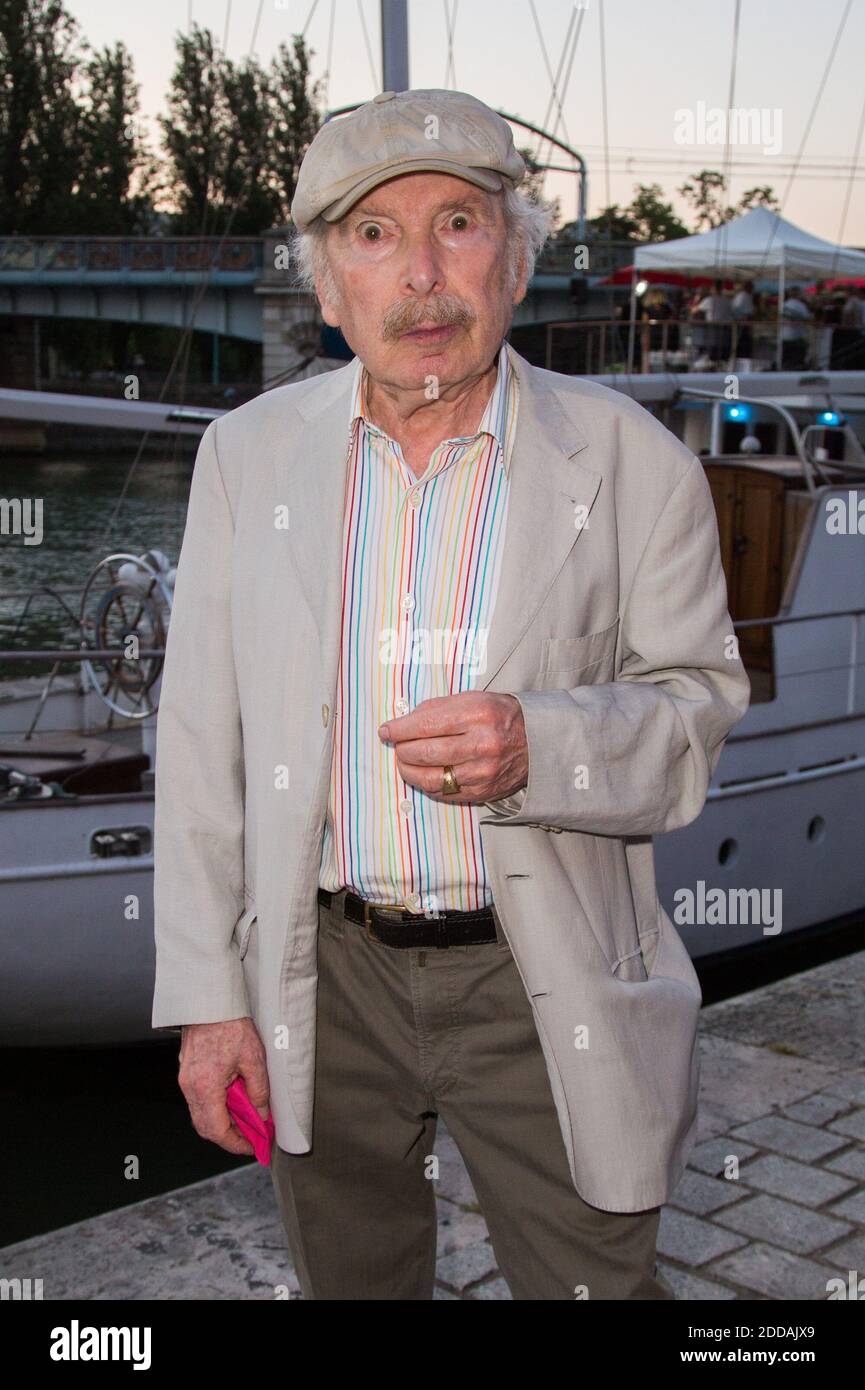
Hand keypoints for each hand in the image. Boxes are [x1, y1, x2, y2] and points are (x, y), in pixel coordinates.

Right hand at [178, 1017, 269, 1155]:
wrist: (209, 1002)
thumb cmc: (230, 1024)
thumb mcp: (254, 1058)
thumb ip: (258, 1090)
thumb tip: (261, 1113)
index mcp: (206, 1086)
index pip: (217, 1130)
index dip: (235, 1143)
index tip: (251, 1145)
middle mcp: (190, 1087)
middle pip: (205, 1127)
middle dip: (228, 1136)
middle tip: (250, 1135)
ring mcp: (185, 1080)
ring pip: (200, 1114)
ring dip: (221, 1121)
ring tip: (245, 1118)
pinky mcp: (186, 1072)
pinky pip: (198, 1100)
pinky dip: (214, 1107)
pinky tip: (232, 1100)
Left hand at [378, 691, 527, 805]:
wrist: (537, 741)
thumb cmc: (499, 715)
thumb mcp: (473, 698)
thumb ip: (437, 708)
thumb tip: (404, 722)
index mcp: (477, 714)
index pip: (426, 724)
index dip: (400, 729)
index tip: (386, 730)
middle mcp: (482, 744)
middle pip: (425, 753)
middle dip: (403, 750)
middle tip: (397, 746)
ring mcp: (483, 772)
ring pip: (431, 778)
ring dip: (410, 771)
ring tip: (405, 762)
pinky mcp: (483, 791)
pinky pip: (445, 792)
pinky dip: (427, 784)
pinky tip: (423, 774)